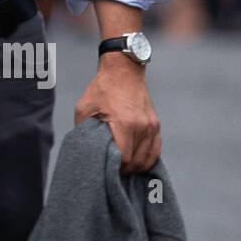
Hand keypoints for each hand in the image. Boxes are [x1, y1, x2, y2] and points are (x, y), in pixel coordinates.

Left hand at [74, 52, 160, 174]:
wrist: (123, 70)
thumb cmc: (101, 89)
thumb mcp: (84, 109)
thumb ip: (84, 131)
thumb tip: (84, 149)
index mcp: (124, 123)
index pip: (124, 158)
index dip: (115, 168)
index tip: (106, 168)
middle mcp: (142, 127)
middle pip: (137, 162)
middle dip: (124, 170)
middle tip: (112, 170)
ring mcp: (151, 126)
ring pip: (147, 159)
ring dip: (135, 166)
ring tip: (122, 166)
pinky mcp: (156, 125)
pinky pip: (155, 150)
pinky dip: (146, 159)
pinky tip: (135, 161)